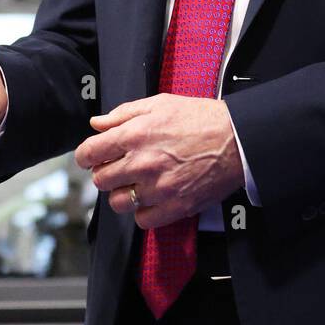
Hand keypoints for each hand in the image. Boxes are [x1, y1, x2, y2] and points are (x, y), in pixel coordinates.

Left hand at [75, 94, 243, 228]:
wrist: (238, 139)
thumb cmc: (202, 119)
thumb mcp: (160, 104)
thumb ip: (124, 113)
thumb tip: (97, 123)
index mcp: (135, 135)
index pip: (89, 153)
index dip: (86, 156)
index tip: (92, 157)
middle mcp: (142, 163)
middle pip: (101, 180)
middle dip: (106, 173)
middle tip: (120, 168)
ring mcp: (158, 188)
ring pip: (118, 203)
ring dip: (123, 194)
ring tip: (138, 184)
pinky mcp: (174, 206)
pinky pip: (142, 220)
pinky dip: (144, 211)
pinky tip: (154, 197)